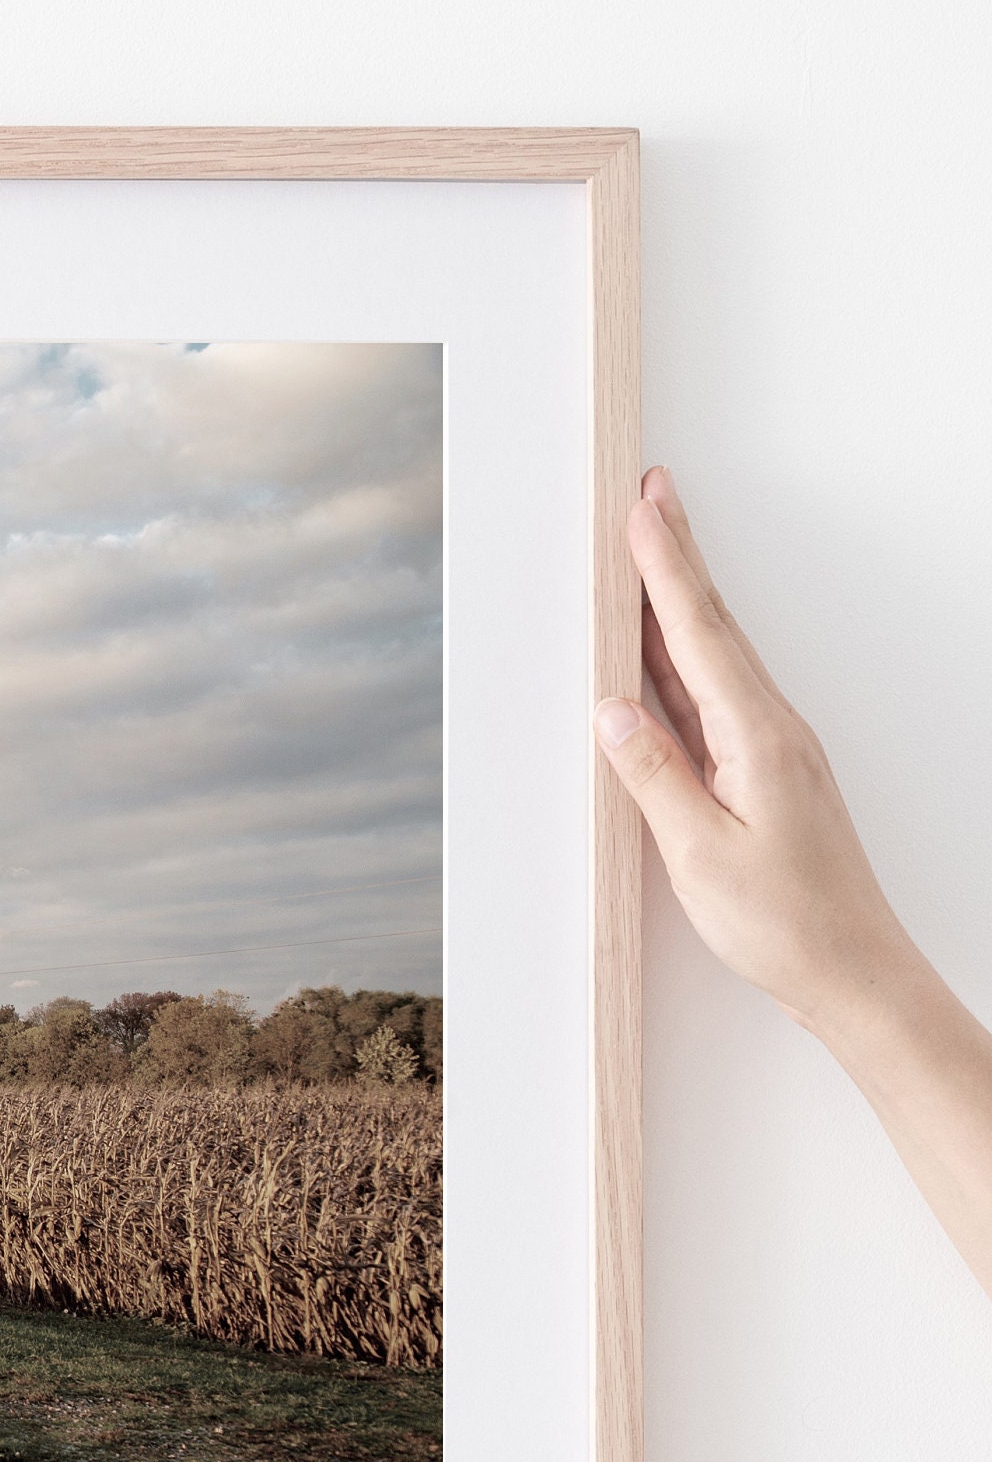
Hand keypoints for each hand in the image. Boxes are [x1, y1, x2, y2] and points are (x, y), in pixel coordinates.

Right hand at [598, 467, 991, 1294]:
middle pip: (709, 625)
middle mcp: (770, 727)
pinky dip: (676, 659)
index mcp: (757, 735)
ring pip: (707, 656)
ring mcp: (767, 746)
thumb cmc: (782, 920)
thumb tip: (612, 707)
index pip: (698, 633)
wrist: (850, 968)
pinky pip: (708, 697)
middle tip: (648, 493)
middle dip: (674, 557)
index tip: (645, 506)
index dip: (667, 566)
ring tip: (643, 552)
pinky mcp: (759, 770)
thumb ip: (654, 773)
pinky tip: (652, 653)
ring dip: (673, 601)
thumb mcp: (701, 851)